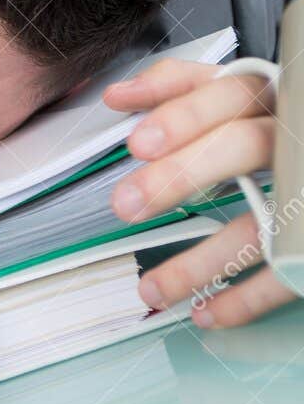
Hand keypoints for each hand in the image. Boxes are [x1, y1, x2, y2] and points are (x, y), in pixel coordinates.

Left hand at [105, 58, 282, 327]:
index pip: (231, 94)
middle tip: (125, 205)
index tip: (137, 144)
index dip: (183, 116)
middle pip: (243, 147)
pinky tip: (207, 313)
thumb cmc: (278, 131)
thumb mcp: (239, 98)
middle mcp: (296, 137)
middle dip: (179, 176)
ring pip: (262, 221)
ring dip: (200, 261)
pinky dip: (247, 299)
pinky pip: (287, 272)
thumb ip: (182, 90)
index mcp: (273, 98)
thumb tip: (117, 95)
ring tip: (151, 289)